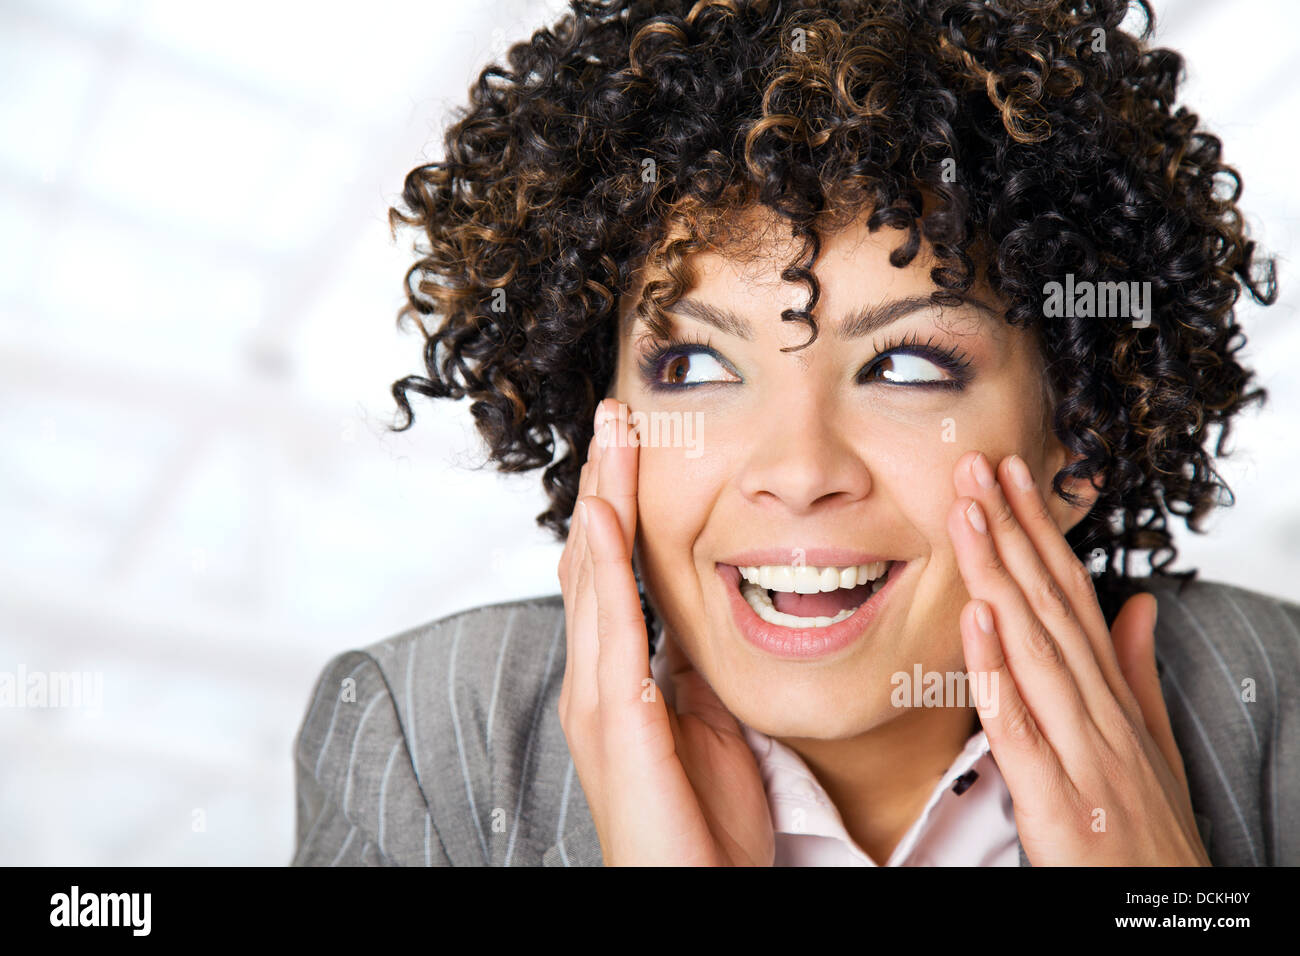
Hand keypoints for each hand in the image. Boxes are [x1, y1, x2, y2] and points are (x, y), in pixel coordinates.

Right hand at [556, 399, 773, 865]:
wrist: (693, 896)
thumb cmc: (703, 827)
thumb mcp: (708, 729)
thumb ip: (693, 675)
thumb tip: (697, 631)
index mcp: (618, 681)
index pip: (612, 574)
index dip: (618, 508)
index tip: (633, 447)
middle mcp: (595, 681)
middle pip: (592, 561)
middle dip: (604, 485)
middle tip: (616, 416)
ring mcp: (597, 700)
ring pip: (593, 578)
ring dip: (602, 502)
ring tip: (611, 437)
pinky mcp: (616, 722)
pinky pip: (609, 628)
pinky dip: (603, 565)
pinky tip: (602, 515)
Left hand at [946, 450, 1209, 865]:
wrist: (1172, 919)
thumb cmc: (1153, 836)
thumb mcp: (1154, 749)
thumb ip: (1137, 675)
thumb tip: (1134, 604)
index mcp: (1113, 699)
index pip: (1073, 597)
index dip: (1041, 533)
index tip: (1011, 476)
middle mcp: (1100, 714)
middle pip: (1051, 607)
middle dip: (1012, 531)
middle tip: (976, 464)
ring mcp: (1082, 755)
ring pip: (1034, 650)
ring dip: (1000, 578)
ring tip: (968, 514)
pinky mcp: (1058, 802)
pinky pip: (1020, 728)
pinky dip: (997, 673)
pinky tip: (975, 620)